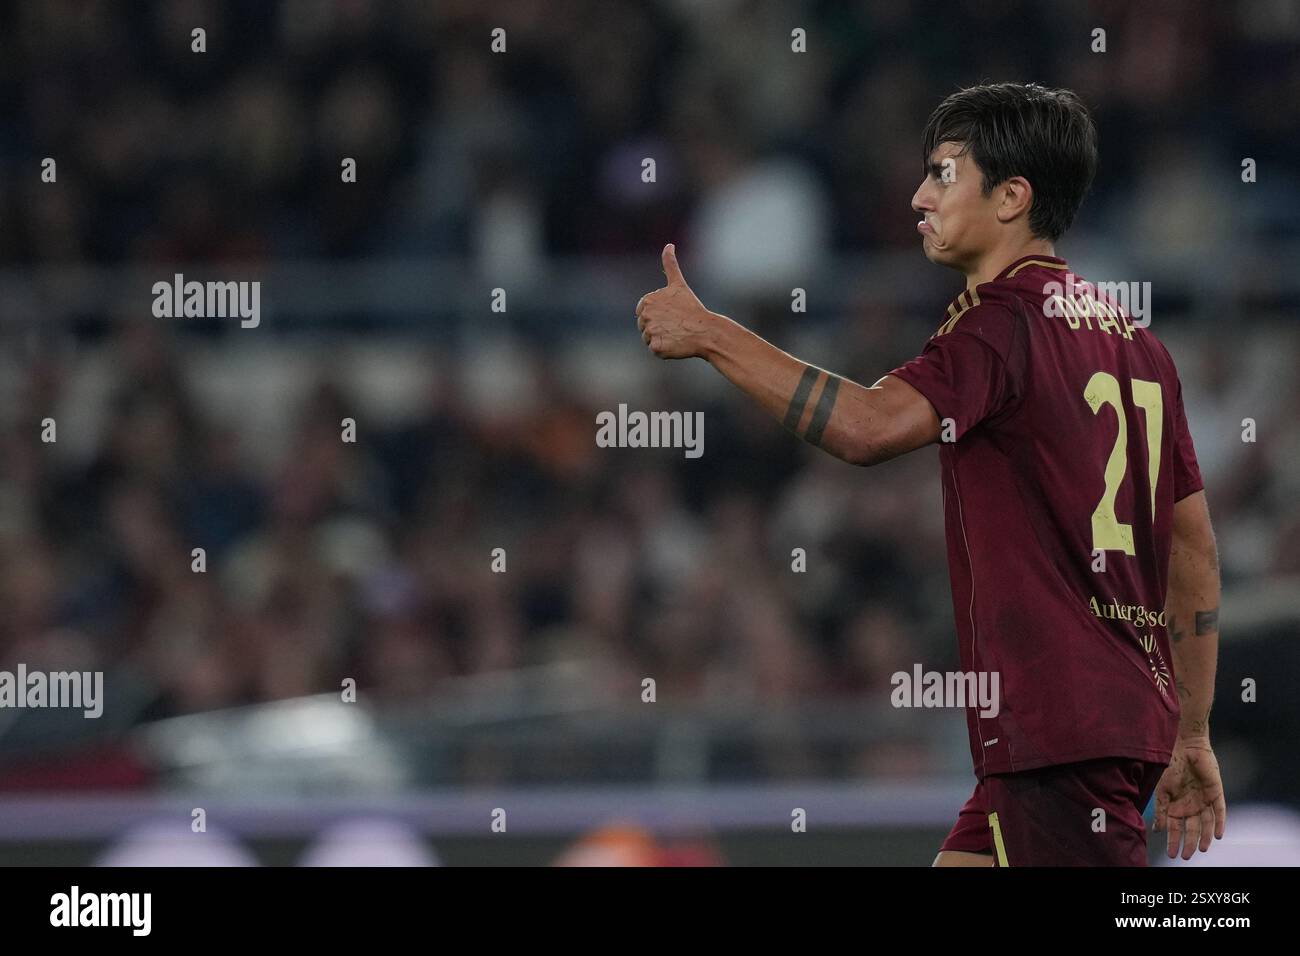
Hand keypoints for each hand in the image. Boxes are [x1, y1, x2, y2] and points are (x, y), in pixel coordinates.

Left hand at [635, 244, 716, 359]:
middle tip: (675, 325)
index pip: (643, 312)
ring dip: (661, 337)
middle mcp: (646, 316)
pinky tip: (676, 342)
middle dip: (658, 326)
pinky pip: (655, 349)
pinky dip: (664, 349)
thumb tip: (669, 244)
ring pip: (649, 338)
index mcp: (647, 301)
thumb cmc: (692, 308)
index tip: (671, 314)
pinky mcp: (656, 347)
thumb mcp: (679, 285)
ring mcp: (650, 332)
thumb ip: (670, 264)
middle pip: (644, 326)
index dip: (658, 315)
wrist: (706, 330)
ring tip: (676, 334)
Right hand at [1153, 736, 1226, 859]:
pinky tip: (1218, 835)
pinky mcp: (1216, 794)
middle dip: (1189, 843)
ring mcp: (1204, 800)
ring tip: (1202, 849)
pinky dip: (1219, 824)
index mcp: (1176, 805)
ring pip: (1206, 824)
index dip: (1173, 840)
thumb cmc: (1170, 766)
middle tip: (1186, 856)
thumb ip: (1161, 810)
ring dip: (1205, 837)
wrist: (1185, 747)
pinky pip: (1220, 812)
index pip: (1175, 827)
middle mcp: (1191, 806)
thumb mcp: (1162, 790)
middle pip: (1192, 829)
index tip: (1172, 854)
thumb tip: (1157, 829)